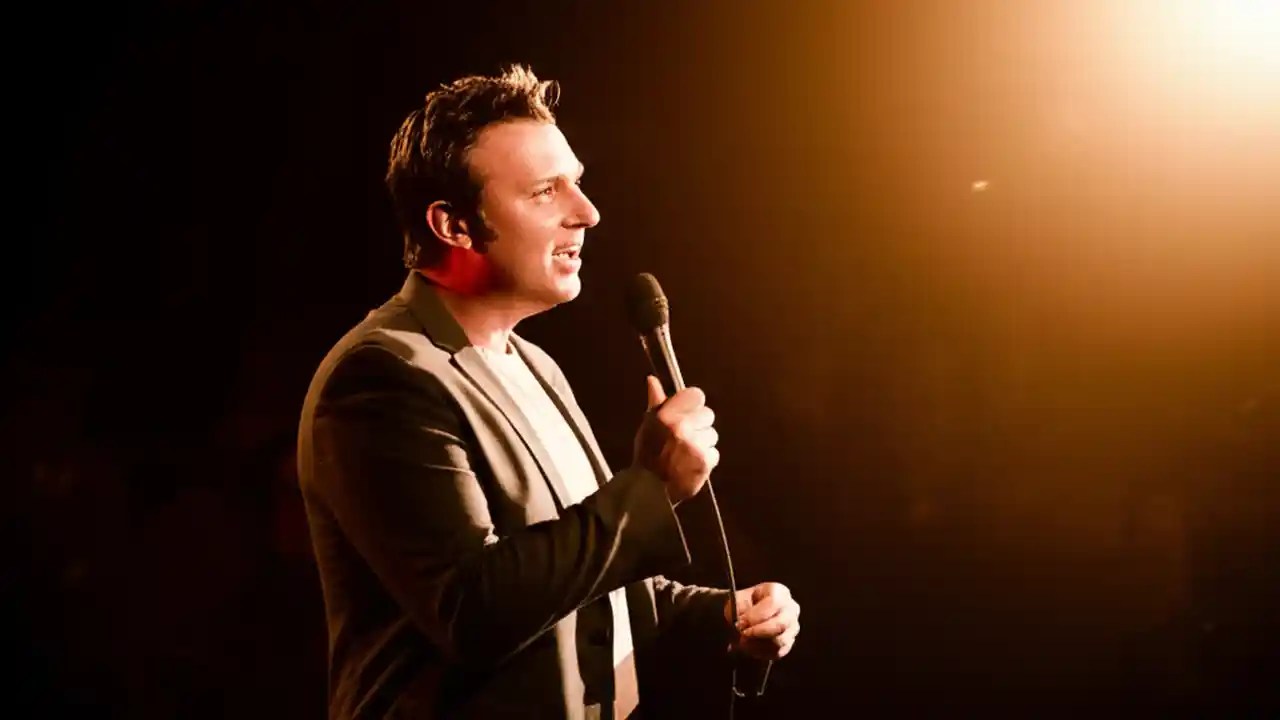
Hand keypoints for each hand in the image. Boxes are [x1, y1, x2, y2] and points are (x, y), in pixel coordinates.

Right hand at [632, 375, 719, 505]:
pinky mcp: (705, 461)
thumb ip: (655, 402)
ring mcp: (695, 444)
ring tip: (687, 453)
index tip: (688, 414)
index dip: (693, 405)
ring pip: (712, 434)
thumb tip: (652, 379)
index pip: (696, 395)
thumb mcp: (648, 425)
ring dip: (703, 443)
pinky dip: (706, 459)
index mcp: (666, 415)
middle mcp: (682, 427)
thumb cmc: (647, 454)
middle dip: (699, 425)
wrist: (649, 489)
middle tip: (685, 438)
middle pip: (708, 414)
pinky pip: (714, 452)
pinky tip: (692, 465)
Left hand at [725, 582, 799, 660]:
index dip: (755, 616)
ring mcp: (792, 627)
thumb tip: (742, 623)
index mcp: (779, 592)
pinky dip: (760, 652)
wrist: (747, 617)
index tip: (739, 624)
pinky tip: (750, 646)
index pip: (773, 604)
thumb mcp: (737, 600)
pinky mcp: (789, 643)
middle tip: (741, 636)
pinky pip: (777, 652)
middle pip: (780, 624)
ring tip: (742, 641)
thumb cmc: (744, 605)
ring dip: (757, 644)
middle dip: (757, 633)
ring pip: (779, 641)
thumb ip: (739, 608)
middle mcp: (791, 609)